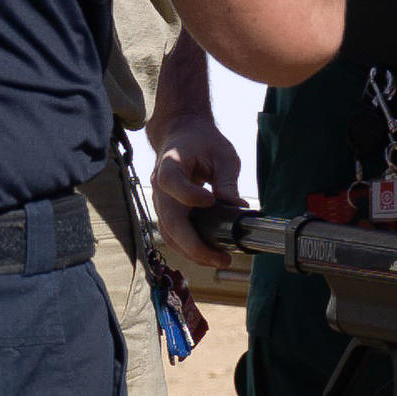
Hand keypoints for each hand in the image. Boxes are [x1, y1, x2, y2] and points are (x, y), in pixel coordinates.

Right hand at [148, 103, 244, 269]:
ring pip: (169, 234)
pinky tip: (210, 253)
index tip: (212, 201)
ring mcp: (160, 201)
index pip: (171, 182)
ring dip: (193, 252)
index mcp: (170, 162)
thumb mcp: (222, 154)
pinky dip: (189, 248)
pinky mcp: (166, 212)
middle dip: (195, 245)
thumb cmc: (203, 142)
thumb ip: (227, 180)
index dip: (189, 195)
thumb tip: (237, 208)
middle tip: (221, 257)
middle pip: (169, 221)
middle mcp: (159, 185)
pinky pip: (173, 235)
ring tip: (220, 259)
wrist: (181, 136)